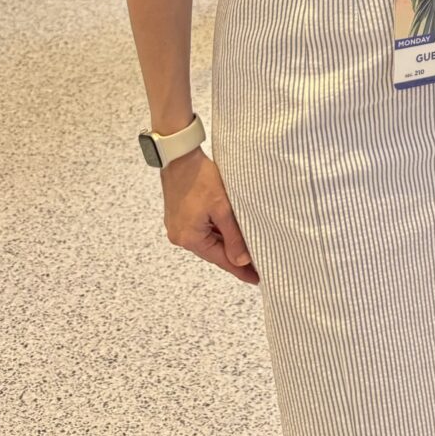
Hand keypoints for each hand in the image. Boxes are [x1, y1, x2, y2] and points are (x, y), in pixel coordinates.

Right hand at [160, 150, 258, 284]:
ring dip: (226, 242)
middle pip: (214, 251)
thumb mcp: (222, 208)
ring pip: (208, 239)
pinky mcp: (179, 216)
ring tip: (247, 247)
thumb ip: (233, 236)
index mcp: (190, 238)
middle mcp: (180, 236)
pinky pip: (202, 230)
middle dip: (234, 256)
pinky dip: (216, 231)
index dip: (240, 270)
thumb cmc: (200, 178)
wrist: (180, 156)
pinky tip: (230, 229)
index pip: (221, 260)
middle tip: (256, 265)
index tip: (256, 279)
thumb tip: (242, 261)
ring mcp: (178, 226)